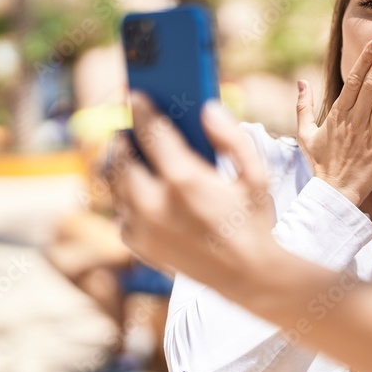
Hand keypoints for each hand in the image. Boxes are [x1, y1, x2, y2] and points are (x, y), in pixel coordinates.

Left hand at [108, 92, 276, 299]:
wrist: (248, 276)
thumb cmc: (253, 221)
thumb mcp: (256, 175)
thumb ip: (232, 138)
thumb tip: (208, 109)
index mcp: (185, 181)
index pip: (151, 133)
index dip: (142, 110)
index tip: (137, 96)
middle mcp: (156, 204)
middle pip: (121, 159)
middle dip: (123, 139)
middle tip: (128, 129)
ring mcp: (144, 228)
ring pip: (115, 186)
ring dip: (120, 167)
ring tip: (129, 155)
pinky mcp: (140, 246)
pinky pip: (122, 213)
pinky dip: (127, 199)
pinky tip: (141, 191)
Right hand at [296, 34, 371, 205]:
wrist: (335, 193)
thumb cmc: (321, 164)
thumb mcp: (305, 135)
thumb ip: (303, 107)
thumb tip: (300, 82)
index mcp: (337, 115)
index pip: (353, 81)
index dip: (365, 60)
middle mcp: (355, 120)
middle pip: (371, 83)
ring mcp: (371, 132)